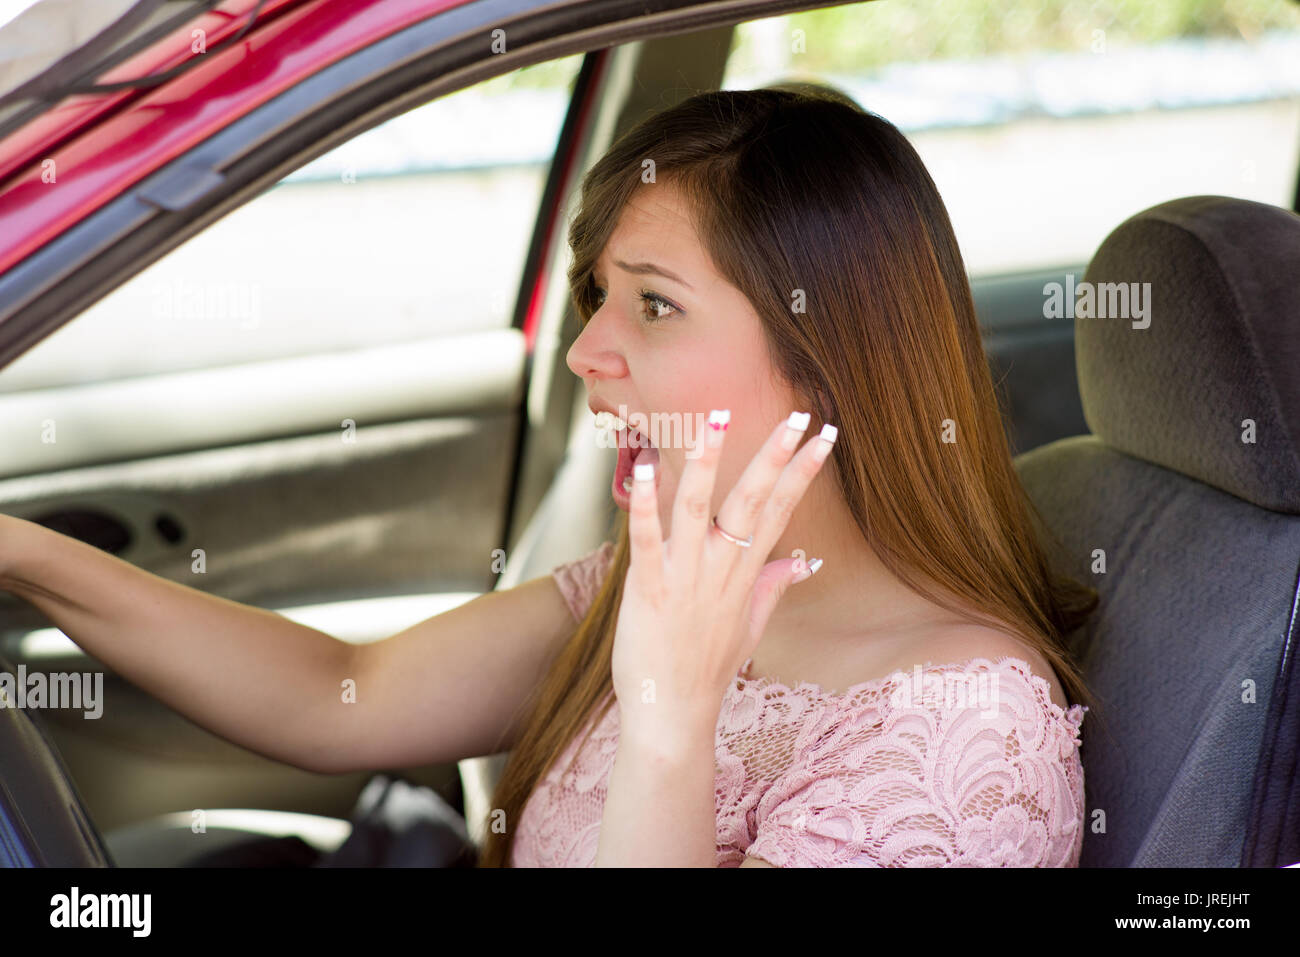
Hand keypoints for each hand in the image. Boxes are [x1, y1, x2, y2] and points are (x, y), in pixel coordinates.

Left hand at [611, 409, 837, 748]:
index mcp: (744, 576)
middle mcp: (721, 571)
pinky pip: (647, 541)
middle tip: (799, 419)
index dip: (802, 474)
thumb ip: (774, 589)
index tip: (825, 438)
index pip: (780, 513)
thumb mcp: (750, 629)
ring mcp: (686, 579)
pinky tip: (643, 471)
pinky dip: (644, 506)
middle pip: (753, 504)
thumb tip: (804, 563)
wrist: (672, 716)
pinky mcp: (650, 589)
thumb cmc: (706, 671)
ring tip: (716, 420)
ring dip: (706, 463)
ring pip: (698, 510)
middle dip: (776, 458)